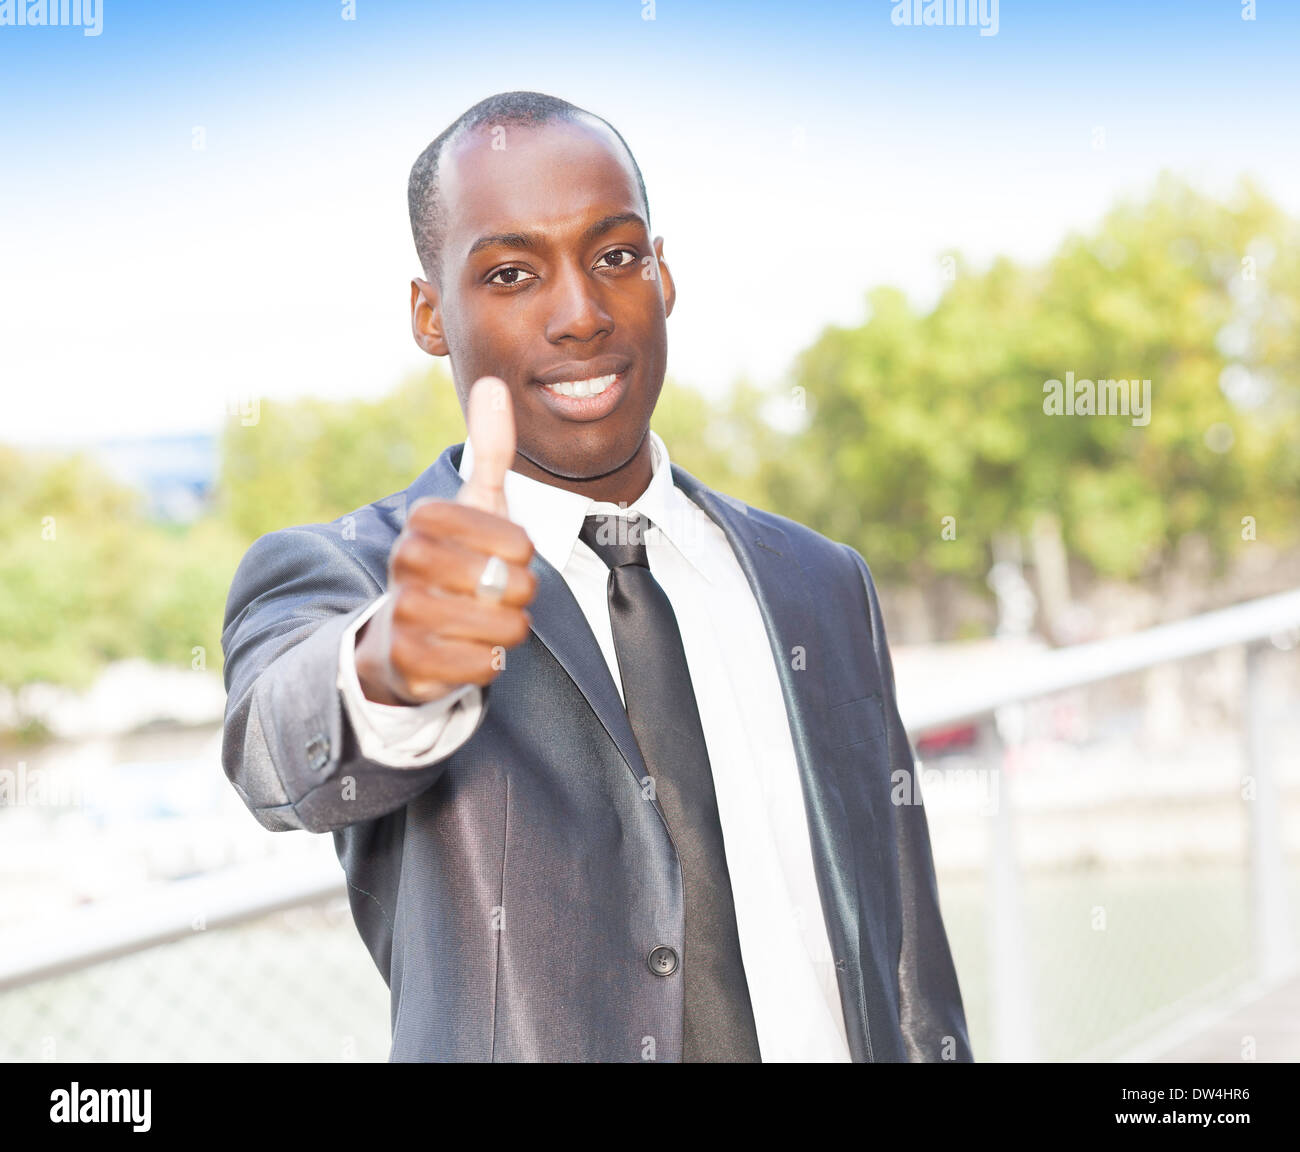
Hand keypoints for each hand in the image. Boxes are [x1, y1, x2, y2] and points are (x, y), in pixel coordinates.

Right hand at [355, 376, 538, 704]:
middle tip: (493, 593)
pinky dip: (487, 664)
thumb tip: (494, 384)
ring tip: (481, 622)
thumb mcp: (474, 507)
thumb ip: (490, 451)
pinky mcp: (407, 662)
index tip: (498, 556)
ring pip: (501, 628)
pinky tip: (464, 651)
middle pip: (512, 583)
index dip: (522, 555)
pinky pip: (481, 667)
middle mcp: (407, 561)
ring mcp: (404, 612)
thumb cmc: (452, 564)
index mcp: (426, 520)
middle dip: (518, 595)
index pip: (517, 540)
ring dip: (506, 631)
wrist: (402, 637)